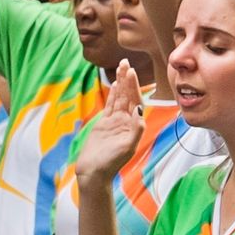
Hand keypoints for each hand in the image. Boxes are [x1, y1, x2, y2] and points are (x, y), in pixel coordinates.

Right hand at [74, 60, 145, 181]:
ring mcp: (115, 121)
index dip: (134, 86)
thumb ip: (135, 129)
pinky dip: (113, 94)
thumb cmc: (111, 162)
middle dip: (127, 79)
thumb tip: (140, 112)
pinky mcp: (104, 124)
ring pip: (119, 98)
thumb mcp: (127, 147)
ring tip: (121, 67)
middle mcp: (126, 121)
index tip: (131, 72)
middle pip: (128, 95)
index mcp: (134, 124)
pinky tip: (115, 84)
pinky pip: (110, 106)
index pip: (136, 100)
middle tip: (125, 62)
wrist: (94, 173)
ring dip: (121, 83)